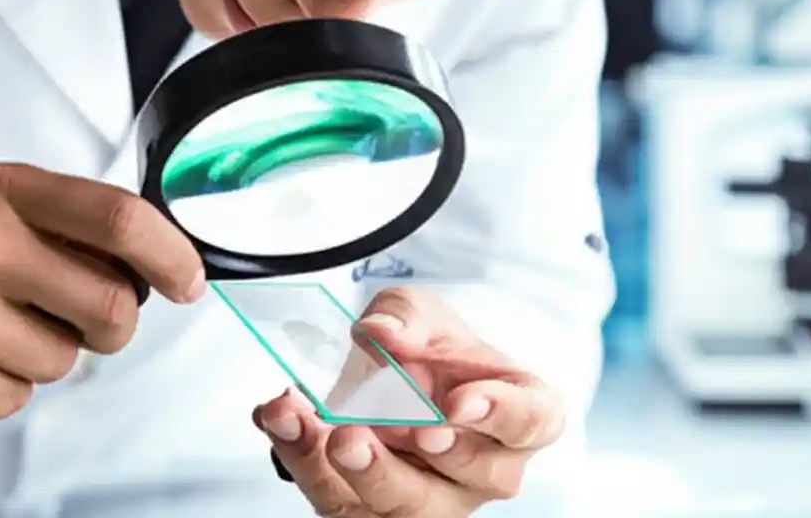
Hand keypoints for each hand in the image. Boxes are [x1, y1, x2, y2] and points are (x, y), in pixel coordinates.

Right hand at [0, 163, 203, 443]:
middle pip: (111, 305)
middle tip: (83, 320)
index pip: (117, 217)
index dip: (170, 254)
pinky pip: (23, 397)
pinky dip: (7, 386)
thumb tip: (161, 262)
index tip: (188, 281)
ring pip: (68, 358)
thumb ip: (67, 224)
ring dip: (49, 354)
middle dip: (114, 326)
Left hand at [253, 287, 565, 517]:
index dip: (499, 414)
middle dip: (423, 450)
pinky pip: (343, 504)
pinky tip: (281, 422)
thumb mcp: (420, 313)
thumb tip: (379, 334)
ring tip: (320, 429)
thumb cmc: (432, 349)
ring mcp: (436, 498)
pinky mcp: (377, 510)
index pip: (529, 421)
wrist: (395, 375)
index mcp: (519, 415)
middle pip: (468, 476)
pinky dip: (305, 461)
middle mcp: (486, 468)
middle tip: (373, 425)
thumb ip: (405, 318)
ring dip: (359, 472)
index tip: (459, 400)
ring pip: (405, 506)